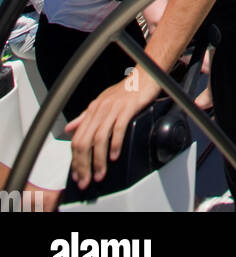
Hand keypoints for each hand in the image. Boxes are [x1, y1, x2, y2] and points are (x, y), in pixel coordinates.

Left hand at [66, 70, 158, 189]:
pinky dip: (115, 145)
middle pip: (84, 142)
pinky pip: (118, 129)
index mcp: (92, 110)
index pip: (77, 140)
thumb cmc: (125, 91)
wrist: (145, 76)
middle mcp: (99, 110)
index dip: (75, 160)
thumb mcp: (102, 103)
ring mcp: (113, 108)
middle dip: (83, 165)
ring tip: (100, 175)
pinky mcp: (127, 108)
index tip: (78, 175)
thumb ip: (85, 117)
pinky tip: (114, 157)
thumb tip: (69, 128)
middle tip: (86, 181)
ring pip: (99, 138)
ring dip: (98, 160)